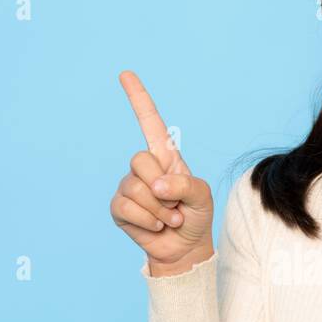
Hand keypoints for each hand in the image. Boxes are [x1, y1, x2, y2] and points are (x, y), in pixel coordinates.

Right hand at [114, 70, 214, 274]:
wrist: (184, 248)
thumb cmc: (195, 216)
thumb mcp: (202, 197)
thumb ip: (185, 185)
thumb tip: (154, 185)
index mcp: (165, 157)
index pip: (150, 123)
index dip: (138, 98)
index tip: (125, 73)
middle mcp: (144, 168)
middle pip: (140, 160)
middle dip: (162, 188)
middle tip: (175, 204)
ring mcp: (128, 187)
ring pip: (136, 188)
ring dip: (159, 210)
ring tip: (169, 218)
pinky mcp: (119, 208)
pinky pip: (127, 208)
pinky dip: (148, 221)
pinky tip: (155, 226)